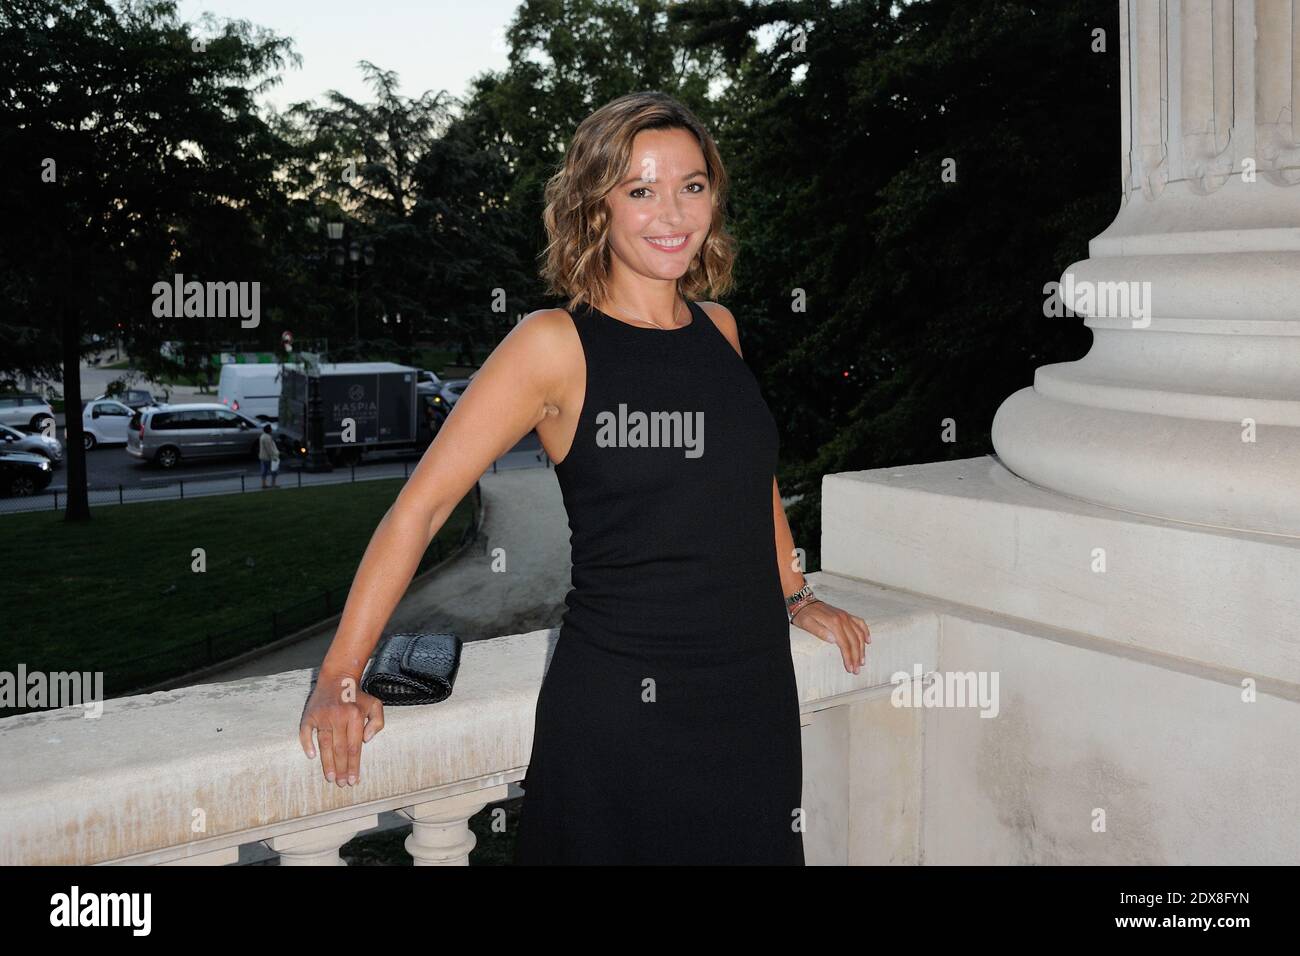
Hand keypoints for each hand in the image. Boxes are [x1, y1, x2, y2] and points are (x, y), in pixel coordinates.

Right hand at [298, 672, 385, 787]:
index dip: (354, 765)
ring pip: (325, 744)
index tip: (354, 780)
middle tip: (342, 784)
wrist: (337, 678)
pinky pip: (306, 732)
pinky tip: (311, 756)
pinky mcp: (309, 715)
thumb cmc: (358, 696)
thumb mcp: (375, 705)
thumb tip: (366, 741)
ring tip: (330, 778)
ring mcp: (323, 716)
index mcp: (356, 715)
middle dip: (341, 769)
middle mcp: (339, 716)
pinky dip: (307, 744)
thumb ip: (377, 722)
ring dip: (327, 763)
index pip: (354, 747)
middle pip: (340, 749)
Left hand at [792, 600, 869, 674]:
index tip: (850, 668)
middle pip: (854, 641)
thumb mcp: (806, 624)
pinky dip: (865, 632)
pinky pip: (860, 623)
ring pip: (859, 634)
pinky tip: (868, 641)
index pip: (845, 644)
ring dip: (862, 648)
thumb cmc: (803, 615)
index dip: (848, 657)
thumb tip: (833, 641)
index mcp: (833, 623)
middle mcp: (842, 619)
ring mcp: (846, 616)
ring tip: (862, 661)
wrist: (804, 601)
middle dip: (856, 657)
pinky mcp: (846, 615)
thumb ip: (819, 632)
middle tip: (856, 670)